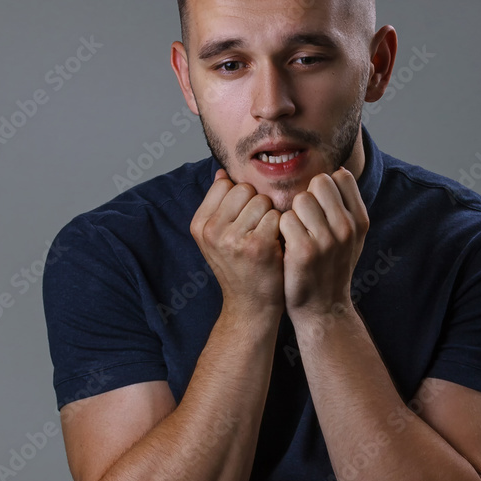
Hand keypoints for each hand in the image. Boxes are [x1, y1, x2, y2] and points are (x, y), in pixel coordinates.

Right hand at [190, 168, 284, 321]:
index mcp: (200, 225)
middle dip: (256, 205)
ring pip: (262, 200)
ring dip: (270, 217)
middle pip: (245, 189)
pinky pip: (276, 216)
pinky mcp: (257, 246)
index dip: (241, 199)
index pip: (225, 184)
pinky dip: (281, 229)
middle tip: (256, 231)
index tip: (242, 222)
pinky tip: (275, 247)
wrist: (250, 307)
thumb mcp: (218, 238)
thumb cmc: (239, 268)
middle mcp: (212, 230)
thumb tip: (222, 173)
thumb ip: (219, 205)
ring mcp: (233, 238)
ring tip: (265, 239)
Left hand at [278, 168, 368, 318]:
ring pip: (300, 199)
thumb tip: (338, 172)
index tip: (318, 207)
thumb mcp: (351, 238)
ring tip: (294, 234)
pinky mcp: (304, 251)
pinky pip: (284, 219)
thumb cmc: (331, 269)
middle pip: (319, 182)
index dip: (323, 188)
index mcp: (360, 220)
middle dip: (307, 197)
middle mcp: (347, 227)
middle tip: (303, 222)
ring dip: (292, 213)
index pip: (341, 176)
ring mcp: (327, 239)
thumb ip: (347, 207)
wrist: (323, 310)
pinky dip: (279, 230)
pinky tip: (284, 245)